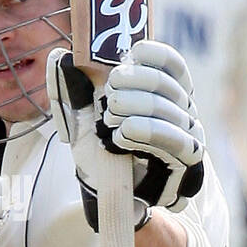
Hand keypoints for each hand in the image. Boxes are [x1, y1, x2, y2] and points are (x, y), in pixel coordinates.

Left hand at [47, 43, 204, 217]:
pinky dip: (143, 133)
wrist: (107, 191)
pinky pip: (172, 139)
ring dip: (132, 109)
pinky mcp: (187, 157)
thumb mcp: (83, 115)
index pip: (171, 63)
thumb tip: (58, 57)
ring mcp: (188, 131)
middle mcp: (183, 107)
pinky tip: (119, 136)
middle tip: (109, 95)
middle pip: (164, 84)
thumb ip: (73, 87)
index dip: (154, 55)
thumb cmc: (100, 147)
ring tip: (108, 120)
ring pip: (165, 110)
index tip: (131, 55)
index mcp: (164, 90)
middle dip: (132, 83)